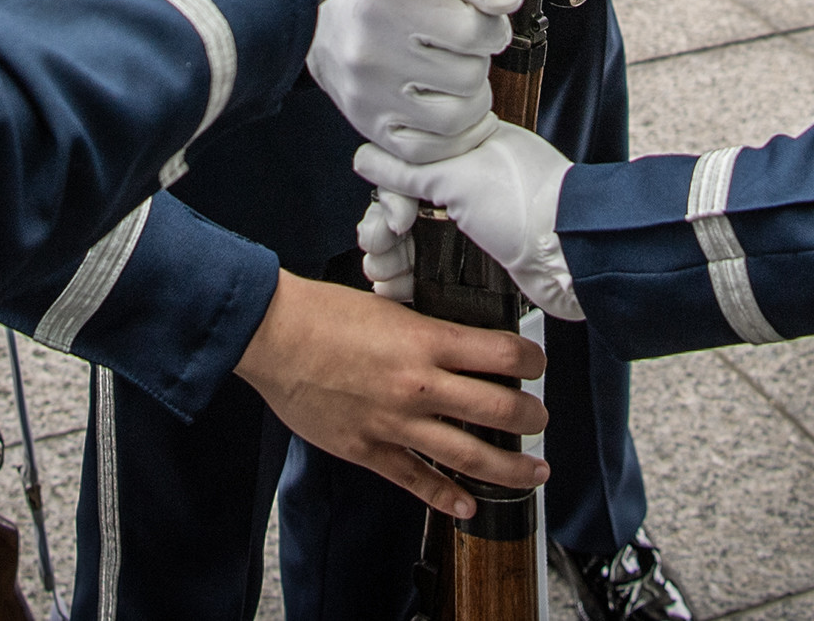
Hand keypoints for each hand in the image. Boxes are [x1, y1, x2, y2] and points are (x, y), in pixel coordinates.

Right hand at [233, 272, 543, 517]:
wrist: (273, 334)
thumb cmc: (323, 314)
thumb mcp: (390, 309)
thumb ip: (426, 333)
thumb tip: (460, 347)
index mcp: (426, 341)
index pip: (503, 353)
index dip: (531, 359)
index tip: (536, 364)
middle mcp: (418, 384)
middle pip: (499, 408)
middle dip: (532, 417)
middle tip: (540, 420)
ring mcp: (395, 421)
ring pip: (469, 454)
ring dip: (509, 467)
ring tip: (532, 473)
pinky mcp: (368, 448)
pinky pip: (416, 479)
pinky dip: (446, 496)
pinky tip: (467, 504)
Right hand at [310, 0, 515, 162]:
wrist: (321, 19)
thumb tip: (509, 2)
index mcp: (389, 4)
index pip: (472, 32)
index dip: (492, 30)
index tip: (483, 28)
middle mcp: (372, 53)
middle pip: (468, 77)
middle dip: (477, 63)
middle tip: (464, 52)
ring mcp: (368, 96)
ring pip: (453, 119)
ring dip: (471, 101)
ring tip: (458, 81)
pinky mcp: (367, 125)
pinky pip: (426, 152)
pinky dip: (452, 139)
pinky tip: (455, 111)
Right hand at [354, 122, 578, 319]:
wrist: (571, 254)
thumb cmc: (528, 206)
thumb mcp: (458, 176)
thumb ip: (408, 170)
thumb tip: (368, 159)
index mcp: (463, 154)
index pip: (405, 173)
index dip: (389, 199)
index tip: (393, 221)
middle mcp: (466, 186)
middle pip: (405, 209)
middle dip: (384, 232)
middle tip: (376, 250)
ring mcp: (473, 225)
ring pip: (415, 241)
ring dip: (392, 257)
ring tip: (381, 274)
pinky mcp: (479, 260)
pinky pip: (433, 266)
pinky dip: (411, 277)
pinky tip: (394, 288)